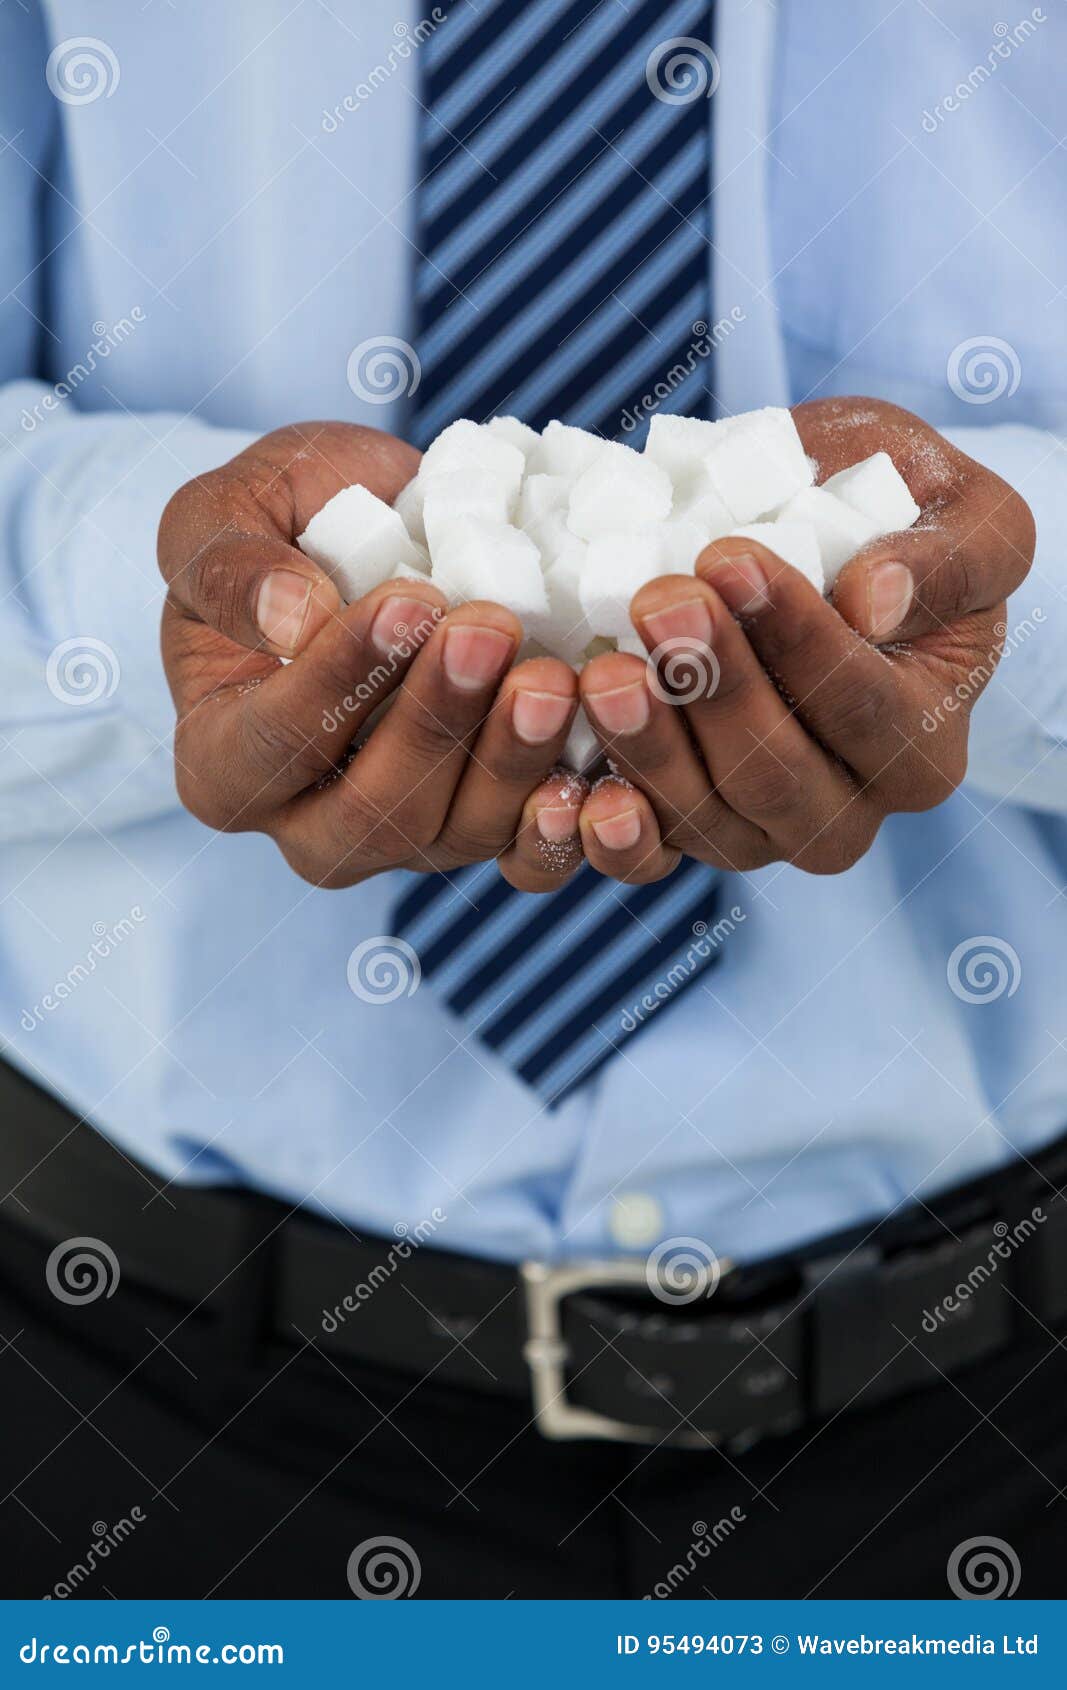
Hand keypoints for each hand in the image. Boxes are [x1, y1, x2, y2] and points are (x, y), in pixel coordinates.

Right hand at [158, 422, 584, 889]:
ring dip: (513, 757)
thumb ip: (231, 568)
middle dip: (435, 725)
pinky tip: (603, 766)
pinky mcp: (489, 826)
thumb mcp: (222, 513)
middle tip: (489, 629)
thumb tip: (293, 623)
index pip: (272, 745)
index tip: (405, 603)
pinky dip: (569, 818)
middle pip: (371, 816)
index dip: (339, 681)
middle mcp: (312, 822)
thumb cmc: (283, 521)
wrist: (386, 529)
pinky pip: (531, 854)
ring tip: (554, 674)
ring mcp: (410, 835)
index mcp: (225, 762)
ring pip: (461, 833)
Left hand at [573, 397, 1034, 881]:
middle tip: (657, 602)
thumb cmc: (897, 520)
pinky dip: (602, 830)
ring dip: (647, 749)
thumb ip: (945, 560)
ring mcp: (759, 833)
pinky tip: (564, 788)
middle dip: (714, 691)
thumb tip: (875, 601)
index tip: (729, 558)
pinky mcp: (683, 833)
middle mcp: (847, 810)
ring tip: (602, 671)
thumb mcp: (967, 516)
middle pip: (777, 778)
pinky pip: (644, 858)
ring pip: (704, 819)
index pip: (864, 707)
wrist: (816, 538)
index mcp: (923, 749)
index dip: (796, 639)